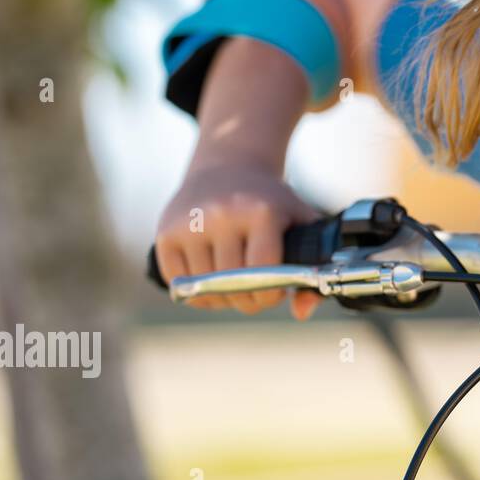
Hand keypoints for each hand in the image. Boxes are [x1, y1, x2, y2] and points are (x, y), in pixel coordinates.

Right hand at [153, 162, 324, 319]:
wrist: (228, 167)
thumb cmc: (270, 201)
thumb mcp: (300, 220)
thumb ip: (313, 265)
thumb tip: (302, 313)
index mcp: (260, 212)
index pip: (263, 273)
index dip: (270, 294)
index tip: (275, 293)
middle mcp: (222, 215)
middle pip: (233, 285)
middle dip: (248, 300)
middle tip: (255, 293)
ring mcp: (190, 224)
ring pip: (205, 289)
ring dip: (221, 299)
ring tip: (234, 286)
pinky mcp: (165, 233)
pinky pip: (179, 284)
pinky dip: (196, 293)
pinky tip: (211, 282)